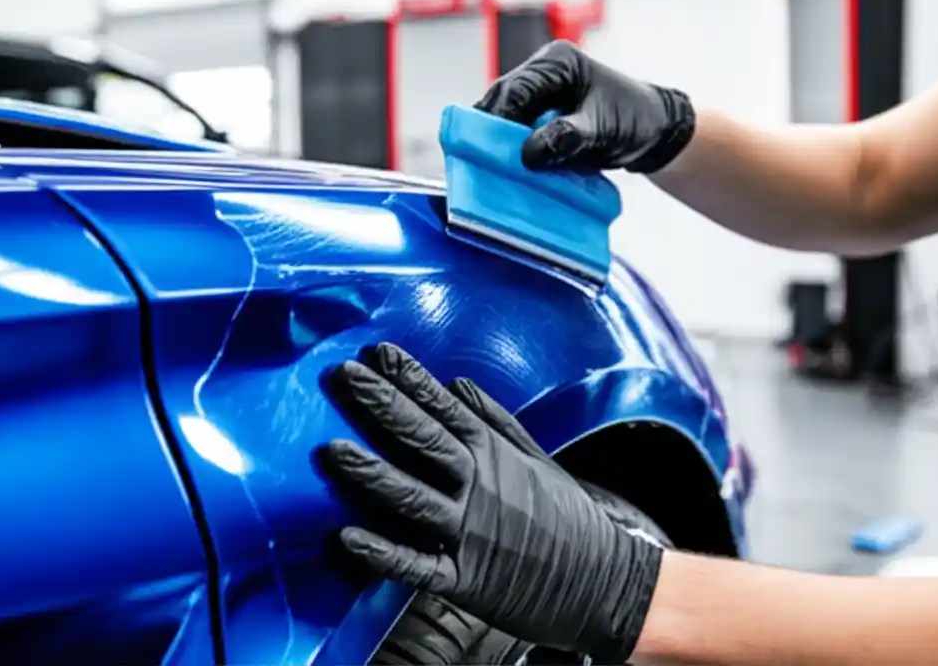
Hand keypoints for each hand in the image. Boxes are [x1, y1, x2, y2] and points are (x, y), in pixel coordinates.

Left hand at [322, 343, 662, 661]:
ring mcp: (468, 533)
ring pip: (411, 497)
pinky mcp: (462, 579)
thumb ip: (495, 421)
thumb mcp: (537, 459)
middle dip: (382, 406)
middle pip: (422, 440)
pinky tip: (348, 537)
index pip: (444, 407)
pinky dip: (382, 552)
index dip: (409, 379)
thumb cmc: (568, 520)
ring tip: (333, 451)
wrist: (604, 584)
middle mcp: (478, 487)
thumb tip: (457, 384)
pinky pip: (414, 564)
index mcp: (494, 454)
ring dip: (371, 473)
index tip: (377, 353)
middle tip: (346, 377)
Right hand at [474, 39, 695, 172]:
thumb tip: (529, 152)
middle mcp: (542, 73)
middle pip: (503, 102)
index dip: (497, 119)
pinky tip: (510, 169)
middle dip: (493, 132)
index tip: (487, 149)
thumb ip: (567, 137)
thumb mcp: (603, 129)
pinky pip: (517, 131)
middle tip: (485, 164)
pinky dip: (513, 150)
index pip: (514, 88)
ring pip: (505, 117)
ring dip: (501, 143)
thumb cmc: (634, 121)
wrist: (655, 133)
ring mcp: (539, 94)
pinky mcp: (540, 115)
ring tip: (494, 169)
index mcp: (557, 62)